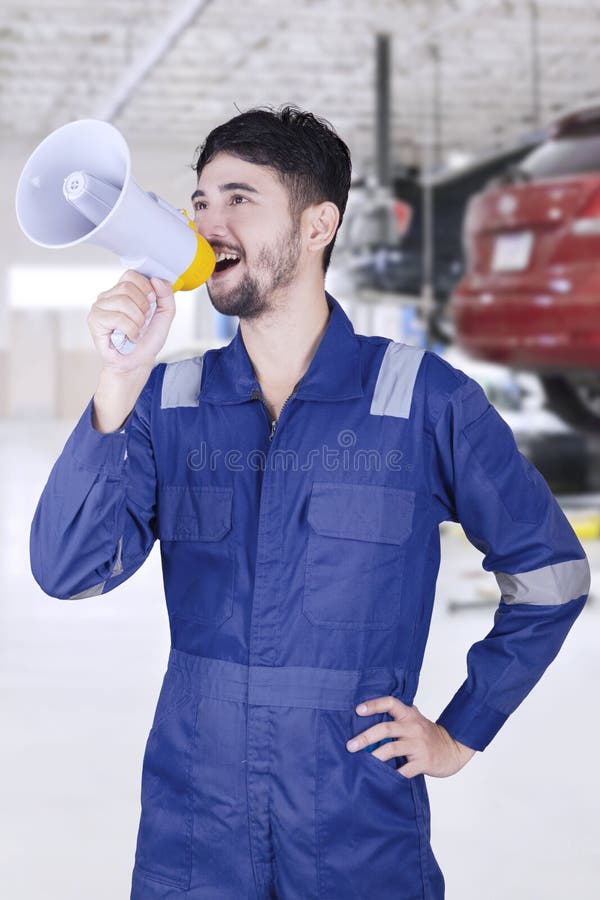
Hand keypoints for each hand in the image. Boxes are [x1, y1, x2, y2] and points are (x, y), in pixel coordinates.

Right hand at [87, 270, 174, 372]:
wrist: (138, 363)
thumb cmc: (147, 341)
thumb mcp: (165, 314)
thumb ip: (166, 295)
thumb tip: (156, 279)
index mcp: (122, 291)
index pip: (131, 275)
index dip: (145, 288)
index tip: (151, 304)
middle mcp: (108, 296)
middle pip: (128, 287)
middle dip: (143, 307)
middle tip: (142, 322)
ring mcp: (99, 307)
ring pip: (123, 301)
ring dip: (138, 321)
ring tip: (136, 331)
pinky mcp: (95, 320)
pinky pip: (118, 318)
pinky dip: (130, 330)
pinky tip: (129, 337)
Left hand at [346, 695, 475, 778]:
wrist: (454, 749)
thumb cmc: (428, 735)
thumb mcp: (415, 720)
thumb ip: (398, 716)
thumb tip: (370, 714)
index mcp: (409, 715)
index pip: (390, 703)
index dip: (373, 704)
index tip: (357, 710)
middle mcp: (413, 727)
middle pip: (386, 728)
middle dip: (365, 737)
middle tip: (350, 745)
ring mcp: (418, 745)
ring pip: (392, 749)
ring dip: (374, 756)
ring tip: (362, 762)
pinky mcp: (423, 762)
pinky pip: (404, 770)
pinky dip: (391, 774)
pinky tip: (380, 778)